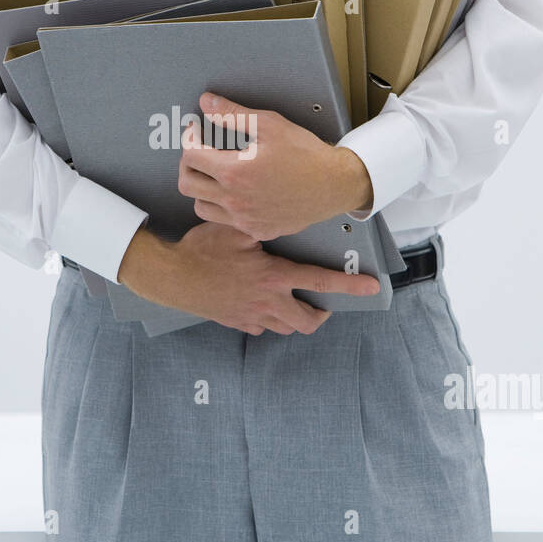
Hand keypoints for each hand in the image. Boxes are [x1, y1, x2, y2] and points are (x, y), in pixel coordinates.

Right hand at [117, 222, 379, 335]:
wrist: (171, 277)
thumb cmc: (201, 249)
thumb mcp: (235, 230)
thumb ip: (261, 224)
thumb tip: (279, 212)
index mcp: (273, 276)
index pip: (319, 283)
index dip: (348, 287)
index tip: (371, 288)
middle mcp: (267, 301)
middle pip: (306, 321)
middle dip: (320, 315)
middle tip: (323, 305)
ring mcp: (251, 316)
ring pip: (285, 329)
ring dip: (295, 319)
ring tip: (295, 304)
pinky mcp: (235, 322)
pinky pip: (260, 328)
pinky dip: (268, 320)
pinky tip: (263, 306)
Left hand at [177, 92, 373, 240]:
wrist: (334, 185)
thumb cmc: (306, 154)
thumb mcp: (270, 125)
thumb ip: (233, 114)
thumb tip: (206, 102)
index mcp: (234, 172)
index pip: (190, 154)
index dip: (189, 137)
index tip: (196, 130)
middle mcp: (234, 200)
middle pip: (187, 183)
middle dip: (188, 162)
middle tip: (199, 150)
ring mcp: (244, 219)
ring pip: (200, 206)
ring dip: (202, 187)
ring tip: (215, 172)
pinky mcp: (255, 229)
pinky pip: (224, 221)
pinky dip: (221, 206)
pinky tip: (233, 192)